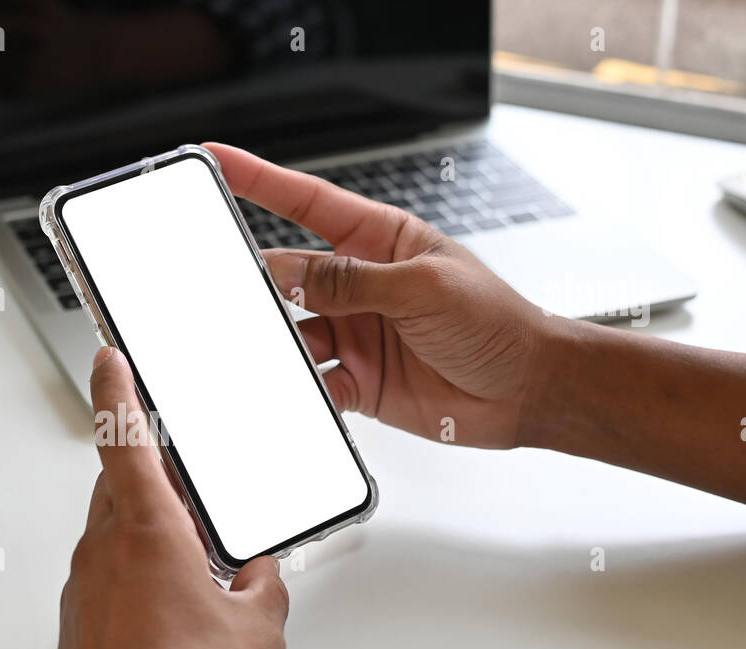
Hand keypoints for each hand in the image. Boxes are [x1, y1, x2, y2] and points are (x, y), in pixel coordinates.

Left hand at [51, 347, 289, 648]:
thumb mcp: (258, 630)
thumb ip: (264, 586)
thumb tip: (258, 574)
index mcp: (148, 529)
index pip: (123, 435)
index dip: (116, 387)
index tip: (111, 355)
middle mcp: (105, 546)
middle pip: (122, 480)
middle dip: (154, 469)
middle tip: (187, 473)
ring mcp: (85, 582)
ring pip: (114, 525)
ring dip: (150, 523)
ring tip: (196, 554)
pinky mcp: (80, 616)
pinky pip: (109, 568)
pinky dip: (138, 566)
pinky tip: (173, 602)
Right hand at [205, 141, 550, 448]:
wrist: (528, 391)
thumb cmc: (497, 323)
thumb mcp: (424, 288)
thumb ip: (352, 282)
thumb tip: (289, 272)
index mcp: (380, 241)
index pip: (308, 202)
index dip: (259, 180)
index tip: (217, 161)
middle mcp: (361, 285)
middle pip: (290, 273)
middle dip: (256, 275)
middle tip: (223, 277)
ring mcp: (356, 333)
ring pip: (293, 332)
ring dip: (277, 340)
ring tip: (262, 343)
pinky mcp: (358, 380)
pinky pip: (313, 382)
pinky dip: (298, 388)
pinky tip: (293, 387)